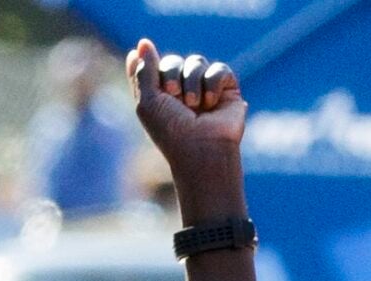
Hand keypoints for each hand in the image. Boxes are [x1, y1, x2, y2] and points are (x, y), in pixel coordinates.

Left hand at [127, 41, 245, 185]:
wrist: (201, 148)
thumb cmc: (171, 130)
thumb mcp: (147, 101)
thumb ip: (143, 71)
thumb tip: (143, 42)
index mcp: (159, 96)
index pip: (154, 66)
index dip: (154, 70)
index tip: (155, 82)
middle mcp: (181, 90)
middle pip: (173, 61)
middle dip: (171, 76)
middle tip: (175, 97)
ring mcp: (204, 88)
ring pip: (196, 61)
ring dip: (191, 82)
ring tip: (194, 105)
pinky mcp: (227, 89)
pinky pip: (219, 69)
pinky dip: (213, 84)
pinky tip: (212, 104)